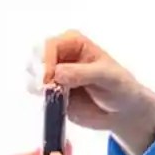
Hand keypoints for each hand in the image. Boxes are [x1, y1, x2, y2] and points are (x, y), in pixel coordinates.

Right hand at [28, 30, 154, 154]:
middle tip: (44, 87)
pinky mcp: (51, 92)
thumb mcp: (108, 77)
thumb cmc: (120, 87)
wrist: (122, 111)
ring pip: (32, 74)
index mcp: (73, 42)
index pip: (50, 45)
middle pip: (35, 56)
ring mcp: (53, 74)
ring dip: (35, 85)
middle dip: (36, 71)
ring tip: (49, 95)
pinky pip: (36, 93)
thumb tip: (57, 73)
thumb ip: (83, 73)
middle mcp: (60, 55)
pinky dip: (40, 97)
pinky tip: (51, 102)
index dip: (46, 60)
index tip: (50, 79)